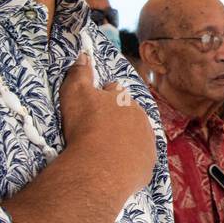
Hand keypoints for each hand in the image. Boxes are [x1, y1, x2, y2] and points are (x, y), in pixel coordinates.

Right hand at [60, 52, 154, 197]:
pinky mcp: (149, 162)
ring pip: (139, 133)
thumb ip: (79, 73)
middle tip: (100, 129)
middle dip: (118, 116)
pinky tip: (119, 163)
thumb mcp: (75, 94)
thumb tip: (84, 54)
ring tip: (109, 147)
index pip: (114, 90)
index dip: (103, 96)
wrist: (101, 168)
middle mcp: (140, 115)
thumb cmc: (86, 128)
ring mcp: (147, 140)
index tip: (93, 106)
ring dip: (128, 137)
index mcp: (122, 98)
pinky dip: (133, 158)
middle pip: (129, 111)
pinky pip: (142, 156)